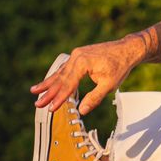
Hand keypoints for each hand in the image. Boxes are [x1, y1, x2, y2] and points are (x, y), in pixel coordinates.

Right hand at [30, 36, 145, 113]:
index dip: (59, 98)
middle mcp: (76, 57)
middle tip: (38, 104)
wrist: (127, 49)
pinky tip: (48, 82)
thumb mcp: (109, 85)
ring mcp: (76, 55)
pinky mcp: (78, 56)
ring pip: (60, 73)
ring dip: (48, 84)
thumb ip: (94, 98)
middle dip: (48, 93)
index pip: (68, 84)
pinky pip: (65, 69)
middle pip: (60, 78)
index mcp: (83, 63)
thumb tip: (82, 110)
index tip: (51, 108)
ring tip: (34, 91)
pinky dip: (57, 77)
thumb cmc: (120, 66)